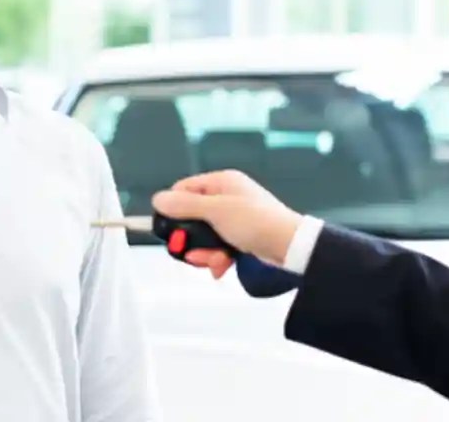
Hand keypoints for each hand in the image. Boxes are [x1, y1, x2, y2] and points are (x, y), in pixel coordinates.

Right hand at [151, 170, 302, 279]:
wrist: (290, 247)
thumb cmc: (257, 222)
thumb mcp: (216, 211)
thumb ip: (185, 206)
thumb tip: (158, 199)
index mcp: (222, 182)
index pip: (184, 189)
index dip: (174, 208)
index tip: (169, 227)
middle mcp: (227, 197)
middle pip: (192, 216)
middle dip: (191, 238)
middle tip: (191, 251)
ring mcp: (234, 218)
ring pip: (204, 235)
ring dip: (204, 252)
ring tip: (214, 261)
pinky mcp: (240, 237)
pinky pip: (218, 246)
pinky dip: (217, 258)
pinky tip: (221, 267)